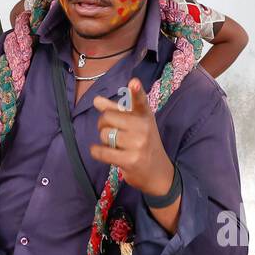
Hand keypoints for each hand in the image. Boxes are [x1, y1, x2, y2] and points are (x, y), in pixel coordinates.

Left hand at [90, 77, 174, 196]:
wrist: (158, 172)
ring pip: (104, 134)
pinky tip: (100, 151)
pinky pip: (102, 151)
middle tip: (112, 131)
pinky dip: (96, 151)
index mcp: (144, 115)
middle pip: (107, 117)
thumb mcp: (134, 123)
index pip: (140, 100)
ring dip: (104, 140)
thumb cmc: (142, 142)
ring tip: (115, 144)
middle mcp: (143, 127)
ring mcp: (138, 144)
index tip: (134, 82)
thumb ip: (115, 110)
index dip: (137, 91)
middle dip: (104, 124)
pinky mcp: (130, 160)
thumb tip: (96, 100)